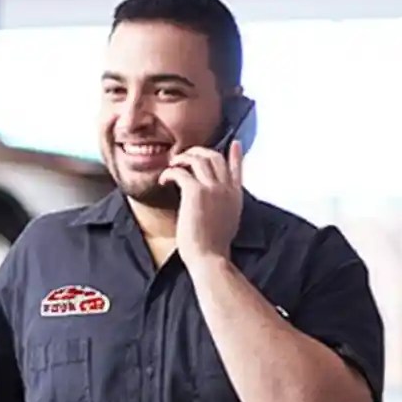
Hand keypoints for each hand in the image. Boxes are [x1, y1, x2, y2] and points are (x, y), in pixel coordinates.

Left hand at [158, 140, 244, 264]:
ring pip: (199, 158)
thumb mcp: (228, 223)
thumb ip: (225, 207)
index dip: (236, 154)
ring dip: (182, 159)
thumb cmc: (213, 247)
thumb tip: (216, 203)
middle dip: (197, 152)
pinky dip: (170, 172)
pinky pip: (181, 171)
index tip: (235, 143)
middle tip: (183, 158)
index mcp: (235, 196)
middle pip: (215, 156)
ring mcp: (213, 188)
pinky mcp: (196, 192)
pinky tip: (163, 180)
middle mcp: (227, 188)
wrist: (209, 257)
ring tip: (172, 166)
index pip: (238, 168)